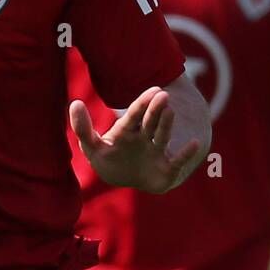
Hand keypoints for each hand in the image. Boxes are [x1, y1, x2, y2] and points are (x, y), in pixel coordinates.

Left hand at [70, 86, 202, 193]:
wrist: (126, 179)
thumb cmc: (110, 160)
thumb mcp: (92, 147)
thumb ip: (83, 128)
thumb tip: (74, 103)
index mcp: (127, 129)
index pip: (135, 114)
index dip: (142, 103)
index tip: (153, 90)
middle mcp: (145, 137)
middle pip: (150, 122)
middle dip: (155, 110)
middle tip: (162, 95)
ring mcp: (157, 152)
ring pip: (162, 137)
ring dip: (166, 125)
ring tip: (170, 111)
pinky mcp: (167, 169)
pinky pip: (177, 161)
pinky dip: (185, 153)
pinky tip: (194, 144)